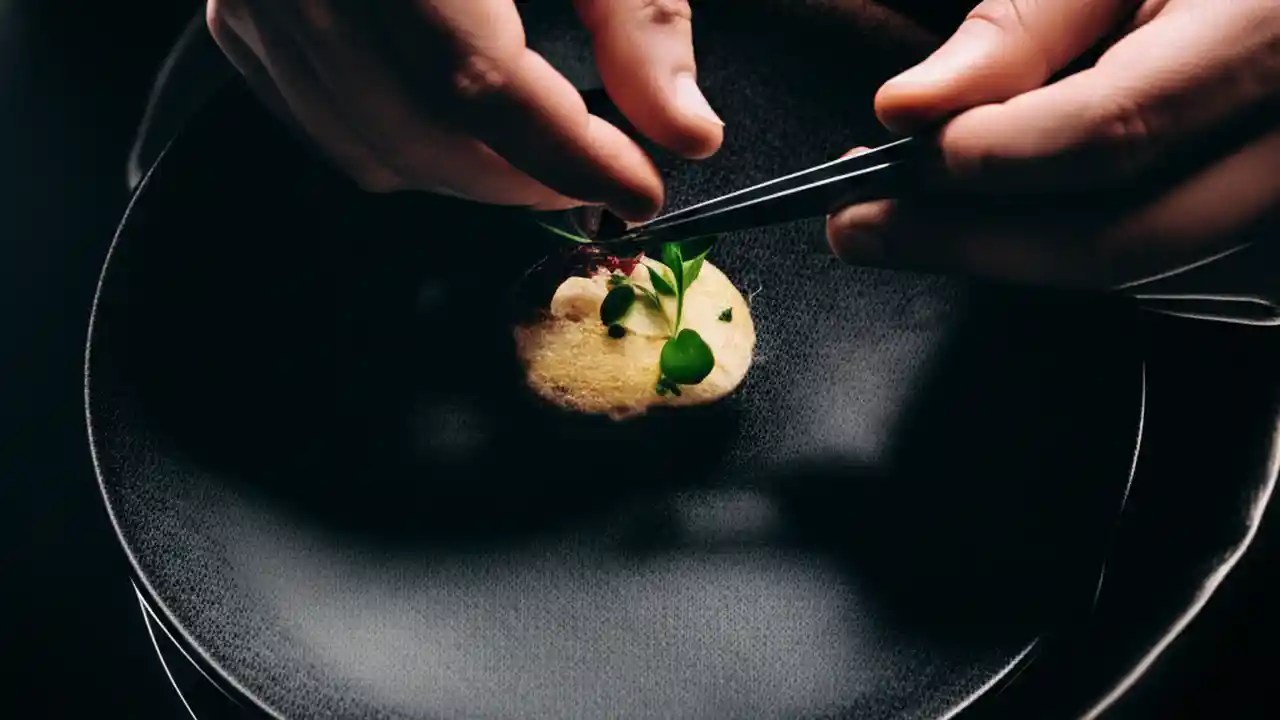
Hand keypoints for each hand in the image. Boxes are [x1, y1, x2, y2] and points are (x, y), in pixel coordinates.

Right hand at [205, 0, 724, 219]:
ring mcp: (259, 0)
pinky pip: (323, 124)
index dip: (570, 156)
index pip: (480, 84)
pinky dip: (402, 148)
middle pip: (421, 135)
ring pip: (369, 148)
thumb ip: (636, 15)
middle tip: (603, 174)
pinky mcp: (243, 15)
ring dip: (470, 175)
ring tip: (541, 154)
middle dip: (526, 182)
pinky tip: (459, 128)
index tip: (643, 187)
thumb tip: (682, 126)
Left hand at [827, 0, 1279, 287]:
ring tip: (908, 219)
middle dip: (967, 243)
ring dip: (1004, 252)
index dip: (992, 156)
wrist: (1266, 3)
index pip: (1111, 131)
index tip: (895, 153)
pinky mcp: (1262, 228)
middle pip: (1121, 240)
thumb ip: (1024, 24)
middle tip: (860, 224)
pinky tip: (992, 217)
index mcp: (1264, 37)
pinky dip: (1058, 242)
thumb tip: (914, 106)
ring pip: (1134, 266)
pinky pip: (1155, 259)